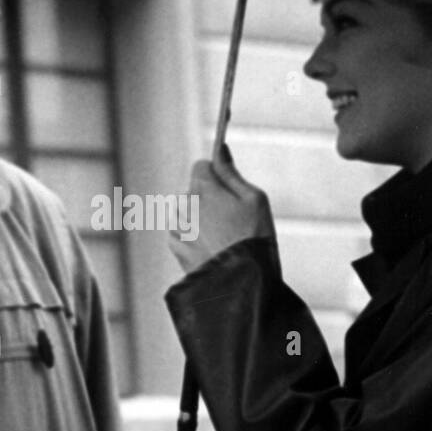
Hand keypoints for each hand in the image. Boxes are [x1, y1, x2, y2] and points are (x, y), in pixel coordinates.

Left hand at [168, 145, 275, 273]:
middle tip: (232, 219)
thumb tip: (220, 149)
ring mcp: (178, 228)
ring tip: (222, 237)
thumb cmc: (255, 237)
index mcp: (204, 189)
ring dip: (198, 218)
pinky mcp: (176, 249)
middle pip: (193, 190)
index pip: (201, 166)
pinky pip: (180, 233)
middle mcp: (185, 205)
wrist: (243, 282)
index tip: (228, 189)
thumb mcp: (254, 199)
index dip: (216, 174)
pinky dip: (191, 237)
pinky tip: (211, 248)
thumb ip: (231, 172)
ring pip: (185, 212)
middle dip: (208, 198)